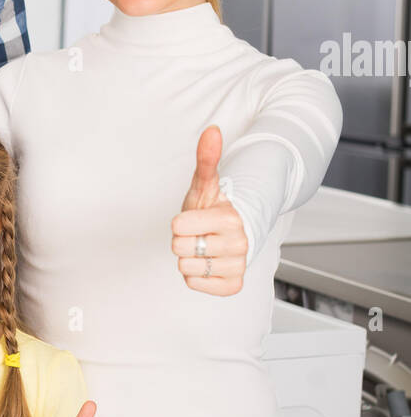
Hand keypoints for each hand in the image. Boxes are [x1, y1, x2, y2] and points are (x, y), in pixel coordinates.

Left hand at [171, 125, 247, 295]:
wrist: (233, 232)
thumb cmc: (214, 208)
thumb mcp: (205, 184)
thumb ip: (206, 159)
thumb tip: (211, 131)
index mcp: (229, 218)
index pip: (177, 227)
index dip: (179, 222)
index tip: (194, 218)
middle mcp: (238, 243)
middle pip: (179, 248)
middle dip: (184, 240)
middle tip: (199, 233)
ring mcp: (237, 266)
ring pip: (185, 268)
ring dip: (189, 258)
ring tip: (204, 247)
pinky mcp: (233, 285)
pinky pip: (195, 285)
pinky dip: (195, 277)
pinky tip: (207, 262)